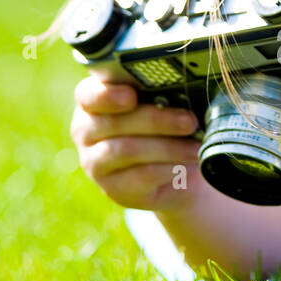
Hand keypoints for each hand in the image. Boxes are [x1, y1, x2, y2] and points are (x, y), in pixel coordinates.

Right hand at [70, 77, 207, 210]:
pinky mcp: (113, 188)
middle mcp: (86, 131)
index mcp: (93, 100)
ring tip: (195, 147)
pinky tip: (186, 165)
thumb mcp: (161, 106)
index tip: (131, 96)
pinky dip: (168, 168)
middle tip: (190, 121)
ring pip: (127, 150)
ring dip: (168, 147)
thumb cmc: (165, 127)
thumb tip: (183, 91)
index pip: (88, 95)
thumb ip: (160, 95)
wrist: (174, 172)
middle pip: (114, 123)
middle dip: (157, 120)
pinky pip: (140, 176)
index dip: (107, 95)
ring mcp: (95, 162)